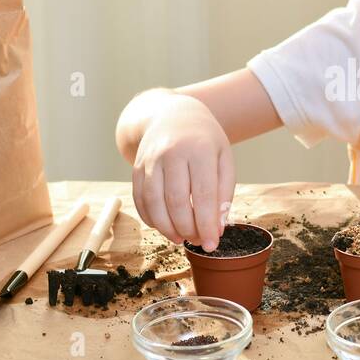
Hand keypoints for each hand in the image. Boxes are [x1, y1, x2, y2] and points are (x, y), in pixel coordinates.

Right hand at [130, 94, 234, 250]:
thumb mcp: (224, 159)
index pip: (204, 194)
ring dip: (166, 227)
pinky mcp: (136, 167)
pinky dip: (150, 218)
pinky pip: (139, 199)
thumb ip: (223, 192)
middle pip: (176, 201)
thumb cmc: (204, 141)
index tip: (212, 244)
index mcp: (199, 149)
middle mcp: (171, 152)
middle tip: (198, 242)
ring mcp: (150, 159)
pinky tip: (164, 227)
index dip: (207, 224)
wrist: (173, 116)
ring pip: (154, 202)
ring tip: (181, 238)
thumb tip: (218, 227)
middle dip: (187, 228)